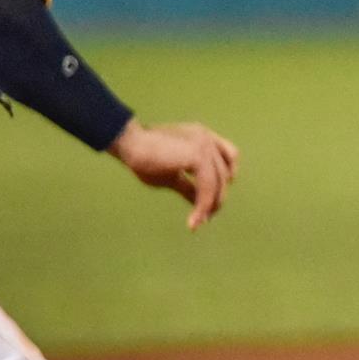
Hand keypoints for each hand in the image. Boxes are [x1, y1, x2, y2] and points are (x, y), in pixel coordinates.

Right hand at [107, 120, 240, 229]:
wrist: (129, 144)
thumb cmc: (144, 158)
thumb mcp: (172, 176)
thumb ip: (190, 187)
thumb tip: (202, 206)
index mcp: (202, 137)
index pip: (229, 159)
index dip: (222, 182)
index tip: (211, 204)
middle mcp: (207, 137)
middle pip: (225, 175)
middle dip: (216, 199)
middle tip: (204, 219)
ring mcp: (205, 144)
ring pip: (218, 184)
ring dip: (209, 207)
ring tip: (197, 222)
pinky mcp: (199, 155)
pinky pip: (208, 188)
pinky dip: (202, 207)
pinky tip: (192, 221)